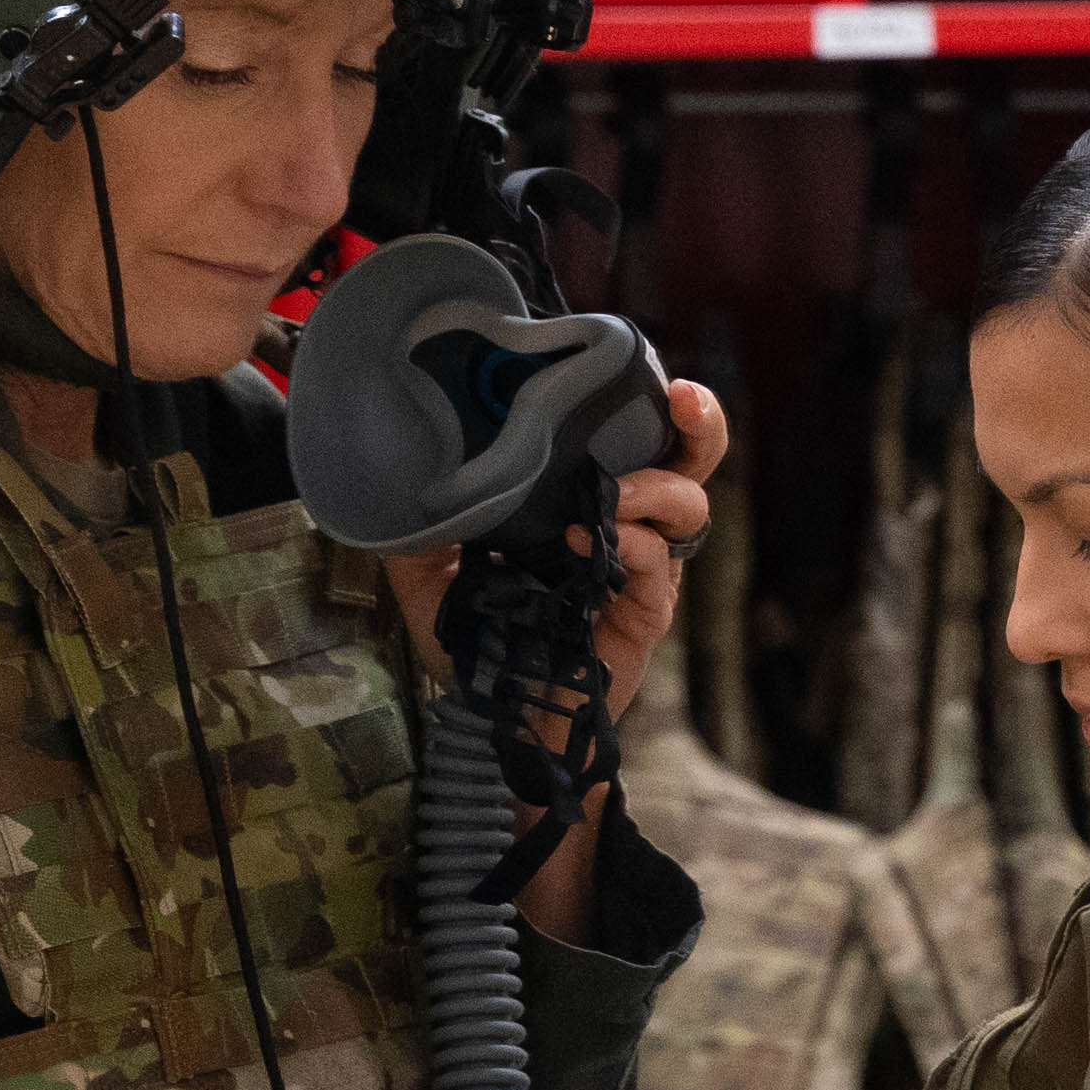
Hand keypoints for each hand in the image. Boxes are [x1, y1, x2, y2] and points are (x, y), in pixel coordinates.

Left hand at [385, 376, 730, 746]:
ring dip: (654, 489)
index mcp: (588, 500)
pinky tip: (587, 543)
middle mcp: (628, 526)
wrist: (493, 721)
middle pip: (690, 462)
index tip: (636, 368)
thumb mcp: (430, 571)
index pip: (636, 438)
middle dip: (700, 425)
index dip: (648, 400)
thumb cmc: (477, 642)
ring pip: (688, 508)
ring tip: (610, 493)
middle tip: (682, 401)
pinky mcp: (645, 616)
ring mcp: (641, 571)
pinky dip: (629, 547)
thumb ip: (419, 523)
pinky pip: (657, 570)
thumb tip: (390, 466)